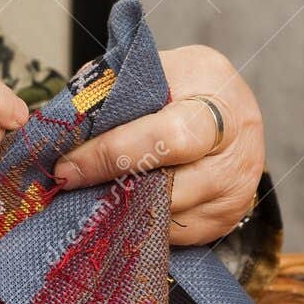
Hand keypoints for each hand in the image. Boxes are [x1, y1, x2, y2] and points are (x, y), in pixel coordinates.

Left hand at [52, 44, 263, 244]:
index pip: (165, 139)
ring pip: (163, 217)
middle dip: (109, 188)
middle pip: (165, 189)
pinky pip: (170, 234)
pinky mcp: (223, 222)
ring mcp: (233, 194)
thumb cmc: (190, 84)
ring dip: (121, 209)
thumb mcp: (160, 68)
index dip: (111, 156)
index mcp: (219, 105)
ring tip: (92, 191)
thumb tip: (66, 123)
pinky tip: (122, 202)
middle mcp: (236, 155)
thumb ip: (116, 90)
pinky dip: (140, 221)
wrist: (235, 108)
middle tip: (71, 185)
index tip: (67, 167)